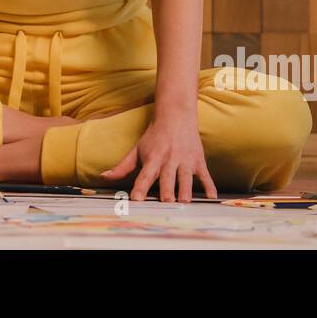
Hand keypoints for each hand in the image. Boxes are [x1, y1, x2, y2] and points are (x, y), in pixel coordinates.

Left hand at [99, 109, 216, 202]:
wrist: (176, 115)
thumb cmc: (154, 136)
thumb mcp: (136, 150)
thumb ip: (122, 167)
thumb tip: (103, 177)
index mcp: (153, 159)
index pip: (145, 176)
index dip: (140, 187)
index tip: (137, 199)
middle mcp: (169, 160)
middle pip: (167, 178)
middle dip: (166, 189)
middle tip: (166, 202)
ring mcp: (185, 161)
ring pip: (186, 178)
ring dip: (185, 189)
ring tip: (185, 201)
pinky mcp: (198, 161)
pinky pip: (205, 175)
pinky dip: (210, 186)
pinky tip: (212, 198)